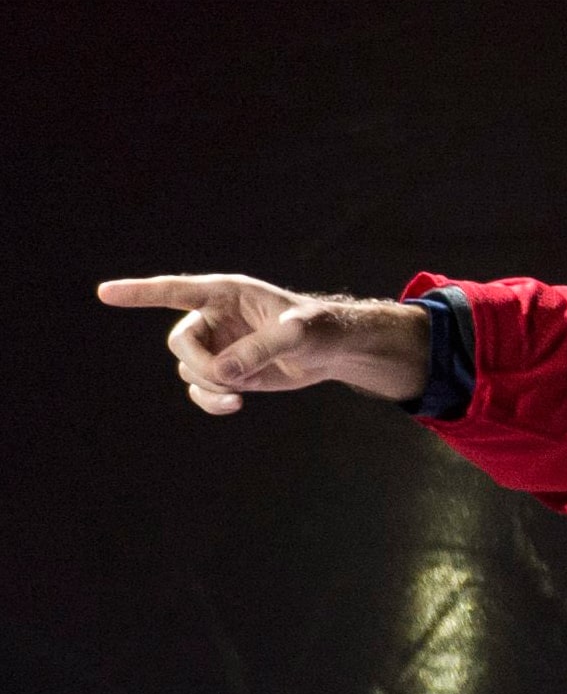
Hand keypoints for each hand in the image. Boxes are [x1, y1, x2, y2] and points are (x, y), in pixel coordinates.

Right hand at [97, 274, 429, 413]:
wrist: (334, 350)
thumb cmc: (321, 328)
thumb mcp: (299, 334)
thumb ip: (262, 349)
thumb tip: (223, 373)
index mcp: (226, 293)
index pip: (174, 290)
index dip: (140, 292)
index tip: (105, 293)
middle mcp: (215, 316)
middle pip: (180, 341)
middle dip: (199, 363)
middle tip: (229, 378)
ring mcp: (218, 344)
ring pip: (188, 367)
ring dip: (209, 384)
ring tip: (242, 390)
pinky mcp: (227, 369)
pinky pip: (200, 387)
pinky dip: (210, 399)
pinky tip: (233, 403)